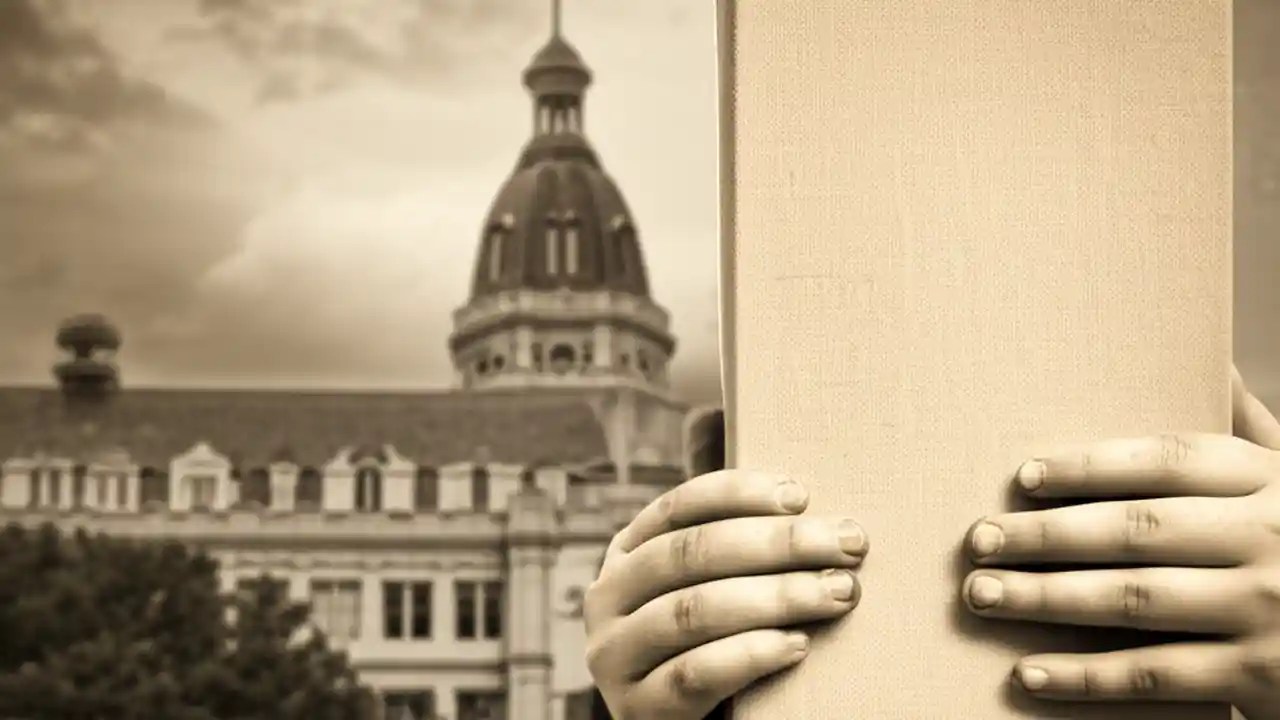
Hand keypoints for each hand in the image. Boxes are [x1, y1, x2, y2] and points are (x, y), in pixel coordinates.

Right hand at [583, 470, 868, 719]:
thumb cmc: (708, 640)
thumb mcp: (705, 576)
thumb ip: (715, 514)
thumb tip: (707, 409)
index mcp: (624, 554)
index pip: (678, 506)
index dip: (741, 493)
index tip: (802, 494)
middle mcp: (606, 599)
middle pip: (692, 554)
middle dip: (777, 544)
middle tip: (847, 543)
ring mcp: (614, 657)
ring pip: (695, 612)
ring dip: (776, 597)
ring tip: (838, 593)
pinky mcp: (637, 711)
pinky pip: (695, 675)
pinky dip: (751, 654)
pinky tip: (798, 646)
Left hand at [962, 368, 1279, 718]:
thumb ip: (1251, 430)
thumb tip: (1212, 361)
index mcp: (1273, 483)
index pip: (1170, 461)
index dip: (1091, 465)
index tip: (1022, 476)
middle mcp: (1270, 541)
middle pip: (1136, 529)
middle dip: (1045, 536)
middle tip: (977, 540)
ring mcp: (1266, 612)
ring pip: (1134, 600)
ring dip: (1046, 599)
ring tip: (981, 594)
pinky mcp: (1259, 677)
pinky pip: (1155, 674)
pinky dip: (1086, 677)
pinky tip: (1029, 672)